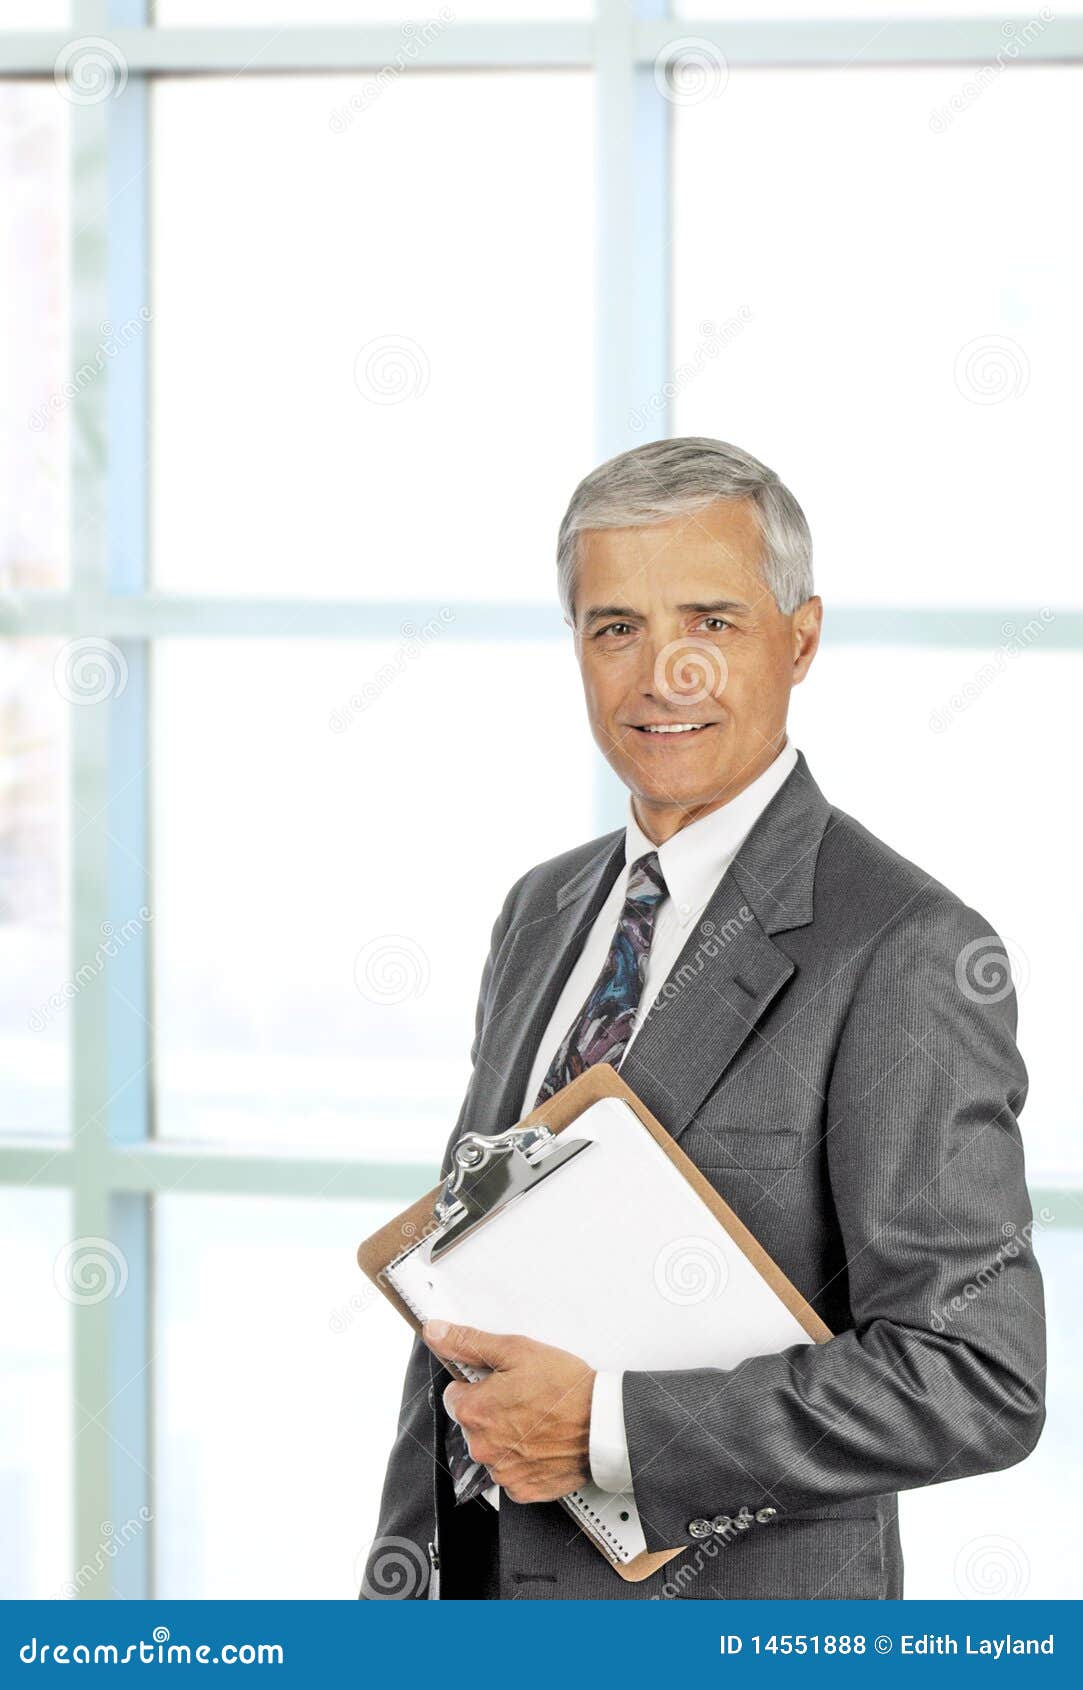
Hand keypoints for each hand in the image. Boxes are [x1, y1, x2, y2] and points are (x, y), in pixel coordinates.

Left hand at [423, 1320, 594, 1503]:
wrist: (604, 1425)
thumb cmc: (565, 1387)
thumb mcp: (516, 1350)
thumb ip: (469, 1342)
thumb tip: (435, 1333)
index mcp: (473, 1411)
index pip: (455, 1396)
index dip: (479, 1385)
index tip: (502, 1383)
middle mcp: (481, 1446)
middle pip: (474, 1424)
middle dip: (493, 1411)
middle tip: (526, 1399)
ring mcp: (502, 1471)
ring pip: (493, 1449)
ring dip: (508, 1437)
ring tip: (539, 1420)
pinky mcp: (522, 1489)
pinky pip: (512, 1473)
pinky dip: (524, 1461)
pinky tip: (543, 1444)